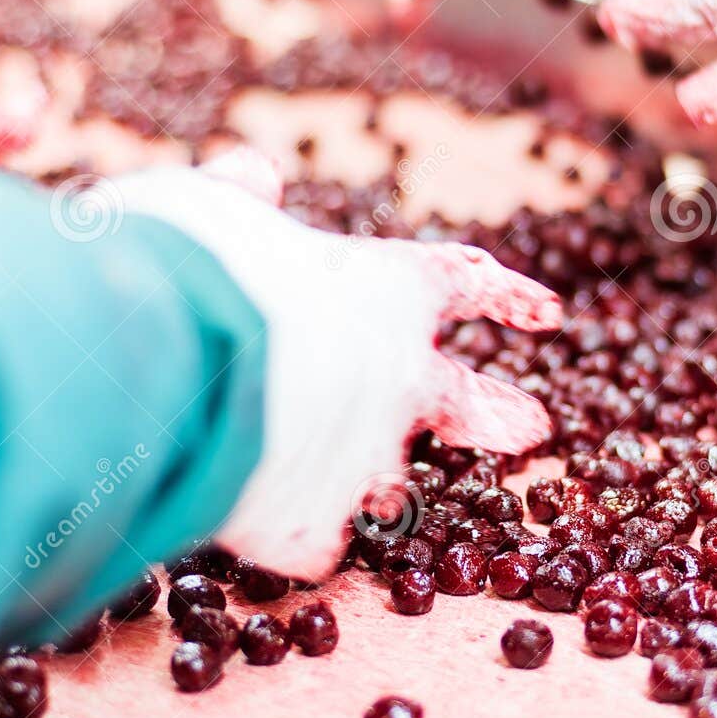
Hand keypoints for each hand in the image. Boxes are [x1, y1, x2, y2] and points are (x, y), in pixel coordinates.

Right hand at [116, 149, 562, 579]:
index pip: (467, 284)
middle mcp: (398, 381)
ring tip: (362, 485)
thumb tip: (252, 178)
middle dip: (500, 417)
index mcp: (392, 292)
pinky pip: (312, 539)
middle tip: (534, 430)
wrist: (167, 364)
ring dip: (371, 480)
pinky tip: (266, 530)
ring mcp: (360, 462)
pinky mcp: (309, 527)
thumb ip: (242, 200)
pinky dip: (291, 532)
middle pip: (466, 404)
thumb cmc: (196, 265)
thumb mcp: (216, 211)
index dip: (506, 295)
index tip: (549, 311)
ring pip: (386, 483)